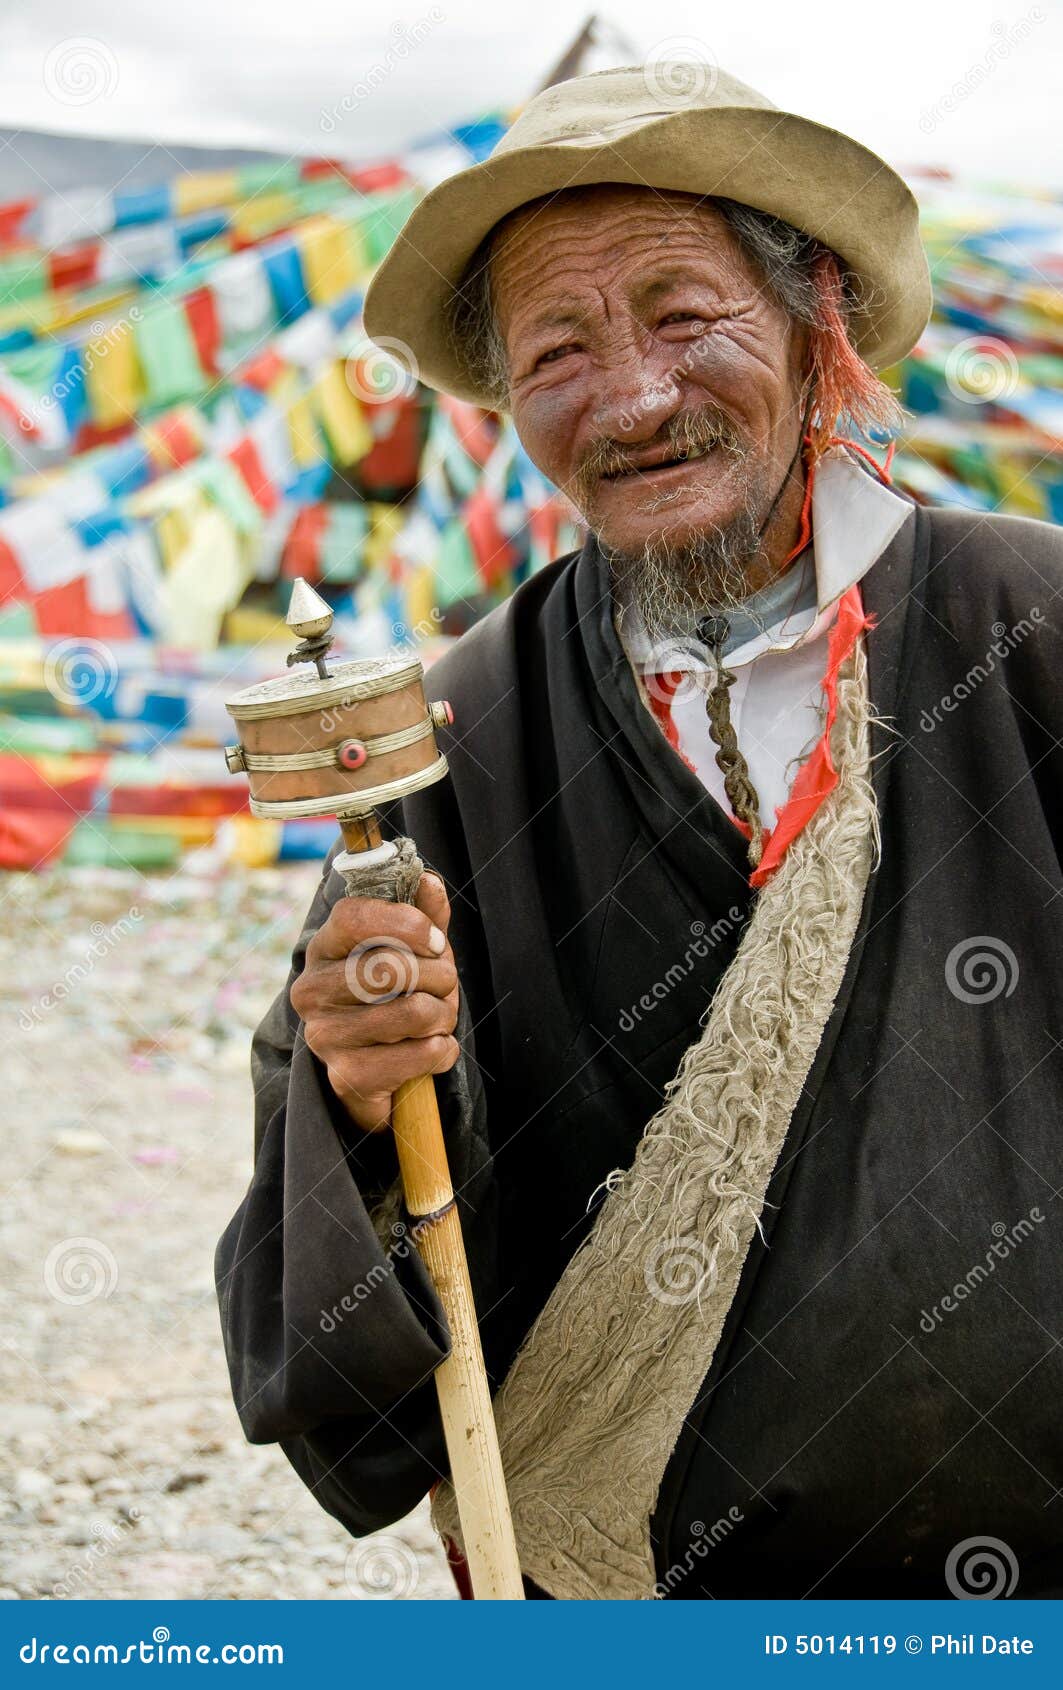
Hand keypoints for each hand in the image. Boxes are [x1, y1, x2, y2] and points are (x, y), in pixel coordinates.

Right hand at [291, 873, 459, 1132]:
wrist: (373, 1073)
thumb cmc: (392, 998)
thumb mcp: (410, 951)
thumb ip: (422, 916)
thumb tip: (429, 882)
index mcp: (323, 948)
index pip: (354, 917)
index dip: (406, 923)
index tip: (436, 940)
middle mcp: (312, 990)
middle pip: (392, 967)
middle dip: (440, 976)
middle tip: (446, 986)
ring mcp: (325, 1036)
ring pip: (414, 1012)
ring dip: (445, 1015)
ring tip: (439, 1018)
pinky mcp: (348, 1076)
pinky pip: (422, 1054)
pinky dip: (444, 1050)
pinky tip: (434, 1049)